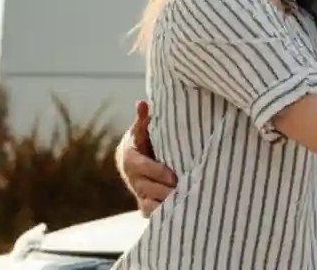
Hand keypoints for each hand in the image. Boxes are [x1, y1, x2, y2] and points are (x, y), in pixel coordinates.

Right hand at [121, 100, 176, 216]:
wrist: (136, 161)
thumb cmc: (144, 141)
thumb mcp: (142, 129)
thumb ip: (143, 120)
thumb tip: (142, 103)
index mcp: (130, 159)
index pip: (141, 168)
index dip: (157, 172)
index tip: (174, 175)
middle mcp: (132, 178)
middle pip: (147, 188)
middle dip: (165, 190)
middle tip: (184, 189)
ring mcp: (138, 193)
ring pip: (149, 204)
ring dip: (165, 204)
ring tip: (185, 201)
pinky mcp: (144, 205)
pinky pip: (151, 213)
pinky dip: (163, 214)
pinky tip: (181, 211)